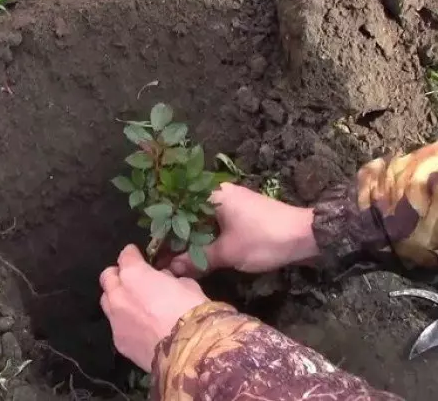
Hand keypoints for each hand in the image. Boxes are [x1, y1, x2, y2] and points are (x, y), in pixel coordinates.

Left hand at [100, 245, 208, 371]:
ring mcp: (115, 320)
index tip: (139, 256)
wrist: (188, 350)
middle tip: (132, 280)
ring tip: (132, 304)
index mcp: (134, 274)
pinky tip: (138, 327)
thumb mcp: (186, 284)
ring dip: (117, 298)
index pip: (125, 256)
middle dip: (118, 275)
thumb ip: (168, 279)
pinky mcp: (118, 342)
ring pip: (107, 302)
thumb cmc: (191, 310)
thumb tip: (163, 280)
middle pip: (108, 277)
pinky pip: (116, 325)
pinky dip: (124, 322)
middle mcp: (118, 294)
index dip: (133, 255)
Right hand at [169, 183, 317, 276]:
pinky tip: (198, 254)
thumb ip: (197, 259)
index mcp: (211, 194)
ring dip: (192, 240)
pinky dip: (206, 239)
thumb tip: (171, 270)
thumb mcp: (228, 252)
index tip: (156, 252)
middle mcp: (217, 193)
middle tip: (164, 260)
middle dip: (176, 238)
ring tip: (177, 260)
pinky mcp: (240, 213)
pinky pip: (214, 225)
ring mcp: (230, 202)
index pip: (177, 209)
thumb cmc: (264, 238)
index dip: (165, 232)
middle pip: (187, 215)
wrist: (307, 236)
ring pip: (201, 222)